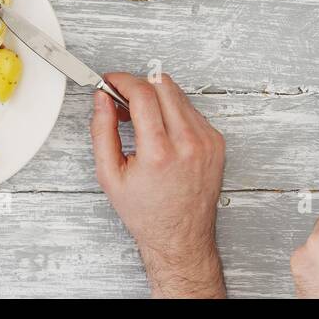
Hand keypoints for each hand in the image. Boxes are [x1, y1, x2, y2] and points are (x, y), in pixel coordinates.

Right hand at [90, 73, 226, 297]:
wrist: (180, 237)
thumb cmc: (147, 213)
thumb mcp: (110, 176)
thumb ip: (102, 131)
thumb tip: (102, 99)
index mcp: (160, 153)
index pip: (143, 93)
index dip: (122, 80)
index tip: (111, 81)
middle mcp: (188, 143)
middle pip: (162, 85)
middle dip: (137, 85)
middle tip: (122, 101)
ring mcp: (207, 141)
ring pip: (178, 94)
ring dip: (155, 98)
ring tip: (140, 119)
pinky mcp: (216, 142)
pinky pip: (191, 110)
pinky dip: (172, 112)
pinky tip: (161, 130)